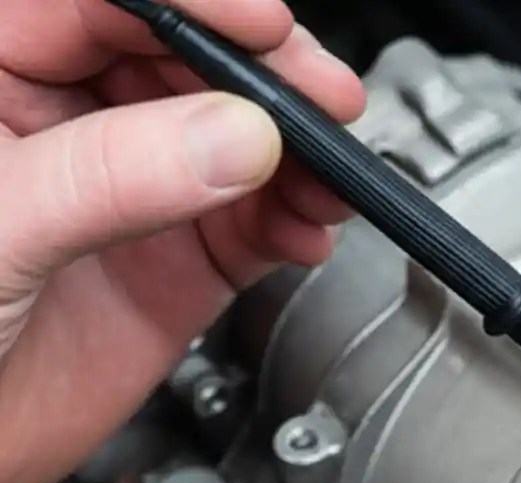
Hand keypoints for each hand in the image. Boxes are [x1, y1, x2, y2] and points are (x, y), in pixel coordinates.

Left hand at [0, 0, 365, 482]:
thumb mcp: (0, 231)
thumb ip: (113, 175)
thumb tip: (235, 136)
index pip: (110, 1)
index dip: (198, 4)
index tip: (263, 25)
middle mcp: (72, 124)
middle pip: (193, 61)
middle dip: (267, 78)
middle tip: (321, 99)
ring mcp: (133, 191)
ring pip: (238, 139)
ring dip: (298, 155)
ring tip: (329, 177)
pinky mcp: (178, 260)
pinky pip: (256, 223)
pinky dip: (295, 223)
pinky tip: (307, 231)